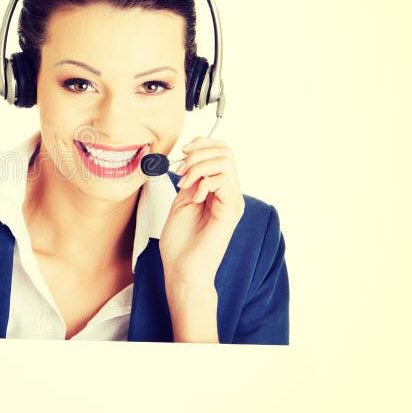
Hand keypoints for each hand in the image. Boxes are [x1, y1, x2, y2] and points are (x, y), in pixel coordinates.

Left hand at [159, 136, 244, 287]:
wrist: (181, 268)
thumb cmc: (179, 242)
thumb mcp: (181, 200)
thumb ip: (190, 179)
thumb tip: (190, 157)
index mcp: (217, 190)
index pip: (220, 152)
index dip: (202, 144)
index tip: (182, 152)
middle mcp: (228, 193)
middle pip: (225, 151)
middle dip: (199, 152)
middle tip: (182, 169)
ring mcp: (231, 201)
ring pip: (226, 161)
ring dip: (199, 166)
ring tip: (186, 182)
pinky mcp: (231, 210)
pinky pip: (224, 180)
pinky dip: (205, 182)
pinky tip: (195, 197)